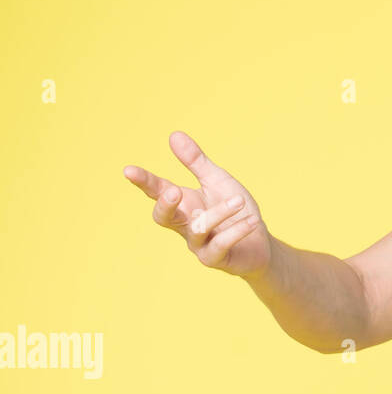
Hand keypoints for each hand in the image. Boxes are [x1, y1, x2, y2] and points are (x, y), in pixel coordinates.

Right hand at [124, 131, 270, 277]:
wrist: (260, 243)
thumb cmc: (235, 211)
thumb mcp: (217, 181)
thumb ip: (196, 162)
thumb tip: (174, 134)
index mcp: (183, 204)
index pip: (157, 192)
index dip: (144, 182)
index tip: (128, 170)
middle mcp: (186, 226)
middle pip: (163, 218)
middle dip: (165, 205)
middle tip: (173, 191)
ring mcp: (199, 245)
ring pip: (198, 230)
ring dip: (219, 213)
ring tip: (238, 201)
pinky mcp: (216, 259)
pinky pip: (220, 245)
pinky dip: (235, 231)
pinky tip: (251, 221)